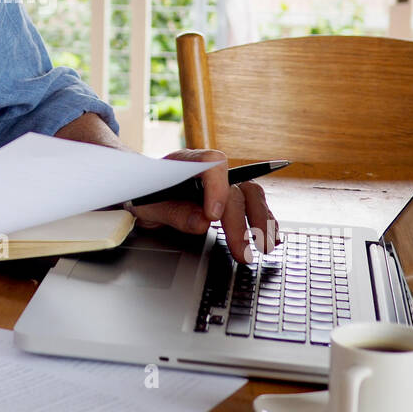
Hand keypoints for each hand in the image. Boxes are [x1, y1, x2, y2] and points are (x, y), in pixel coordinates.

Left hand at [129, 149, 281, 262]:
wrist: (141, 189)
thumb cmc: (143, 192)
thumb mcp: (147, 205)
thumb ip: (173, 212)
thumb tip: (202, 223)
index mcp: (186, 162)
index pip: (211, 164)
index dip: (216, 189)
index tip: (213, 216)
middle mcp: (210, 170)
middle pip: (236, 186)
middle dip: (240, 221)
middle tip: (242, 249)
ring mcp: (223, 183)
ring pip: (251, 195)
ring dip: (261, 221)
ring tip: (264, 247)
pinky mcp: (230, 198)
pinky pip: (252, 205)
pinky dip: (264, 221)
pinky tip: (271, 238)